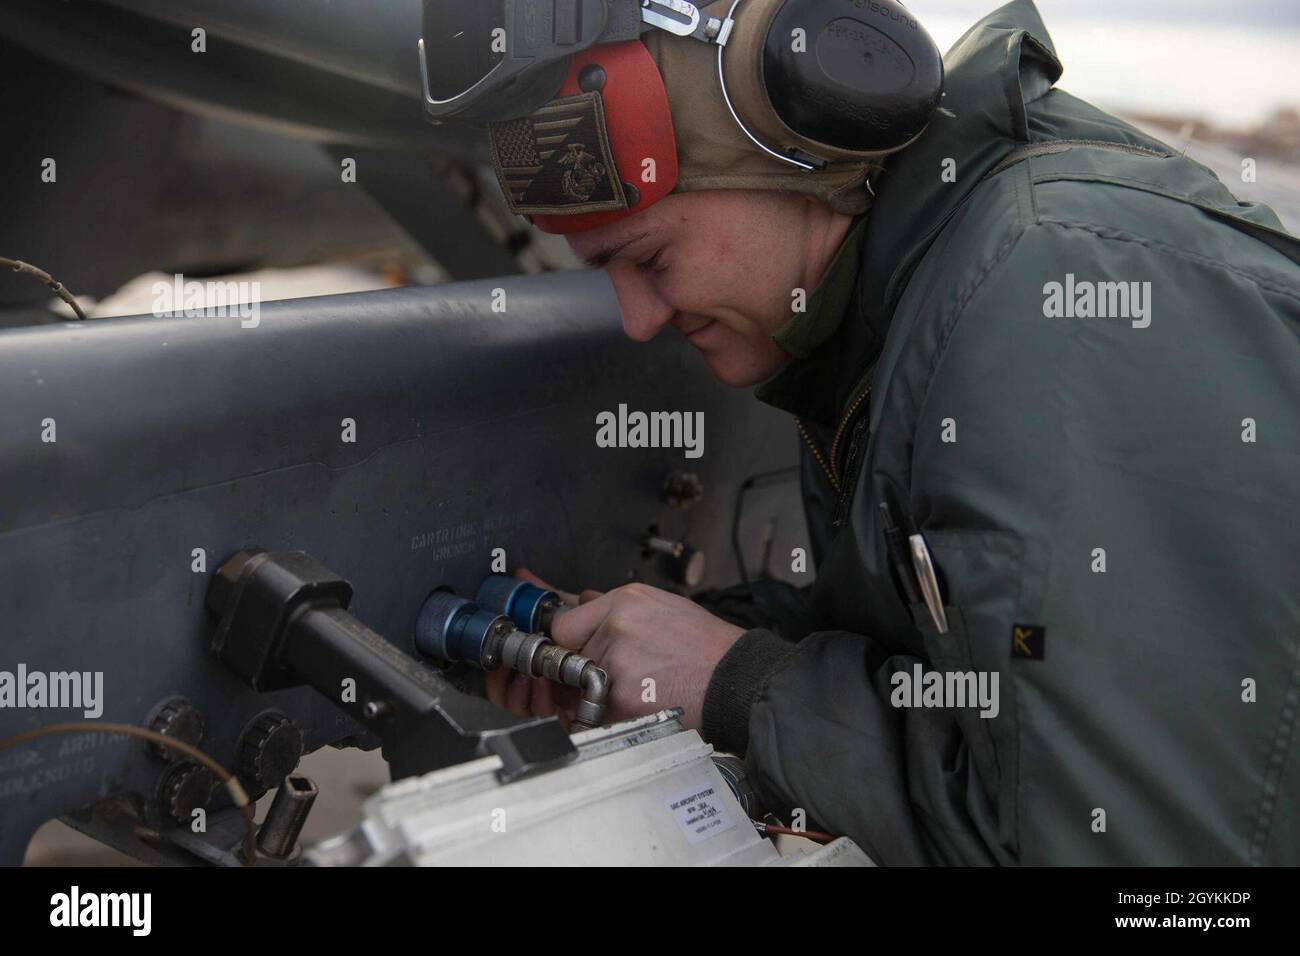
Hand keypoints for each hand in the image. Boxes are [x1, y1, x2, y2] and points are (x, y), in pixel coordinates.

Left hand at [484, 573, 743, 730]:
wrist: (737, 680)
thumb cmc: (706, 647)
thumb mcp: (663, 606)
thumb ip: (616, 607)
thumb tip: (582, 600)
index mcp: (623, 602)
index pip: (563, 625)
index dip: (567, 644)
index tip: (569, 653)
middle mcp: (615, 628)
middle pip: (567, 660)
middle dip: (582, 673)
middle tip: (618, 677)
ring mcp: (616, 664)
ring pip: (577, 691)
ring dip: (594, 698)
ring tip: (636, 691)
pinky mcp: (620, 699)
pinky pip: (594, 714)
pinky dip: (609, 717)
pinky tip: (641, 706)